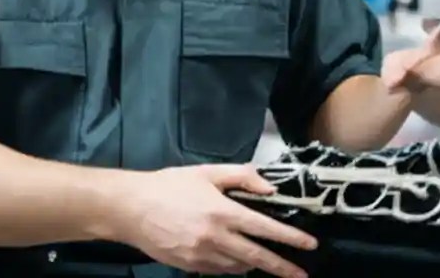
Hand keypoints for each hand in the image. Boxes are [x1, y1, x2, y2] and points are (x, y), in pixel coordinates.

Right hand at [109, 163, 316, 277]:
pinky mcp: (190, 266)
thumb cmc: (168, 186)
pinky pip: (219, 271)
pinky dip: (231, 266)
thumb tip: (268, 188)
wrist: (130, 209)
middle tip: (301, 275)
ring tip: (264, 262)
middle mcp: (215, 237)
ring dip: (254, 264)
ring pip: (238, 267)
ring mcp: (202, 256)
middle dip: (282, 267)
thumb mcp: (205, 173)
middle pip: (257, 257)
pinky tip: (233, 259)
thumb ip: (240, 176)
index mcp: (222, 211)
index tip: (309, 245)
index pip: (264, 228)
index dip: (289, 238)